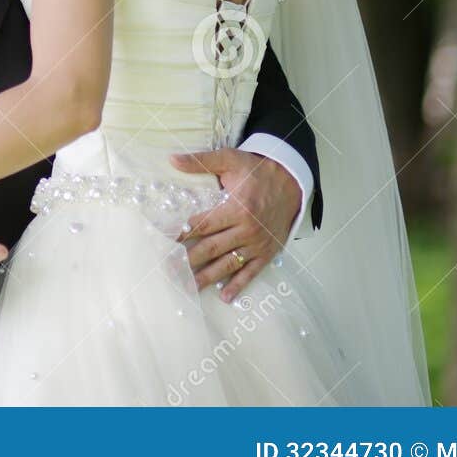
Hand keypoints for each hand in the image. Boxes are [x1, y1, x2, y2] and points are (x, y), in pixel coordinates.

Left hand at [170, 147, 298, 303]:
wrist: (292, 183)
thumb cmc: (257, 170)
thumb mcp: (231, 159)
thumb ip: (201, 161)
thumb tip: (172, 159)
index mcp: (237, 208)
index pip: (203, 224)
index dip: (182, 233)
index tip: (164, 241)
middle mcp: (247, 230)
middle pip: (212, 248)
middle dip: (188, 261)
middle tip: (168, 271)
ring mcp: (257, 244)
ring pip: (228, 264)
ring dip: (207, 277)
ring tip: (187, 287)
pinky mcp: (267, 253)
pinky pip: (251, 272)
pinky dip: (238, 285)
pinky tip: (224, 297)